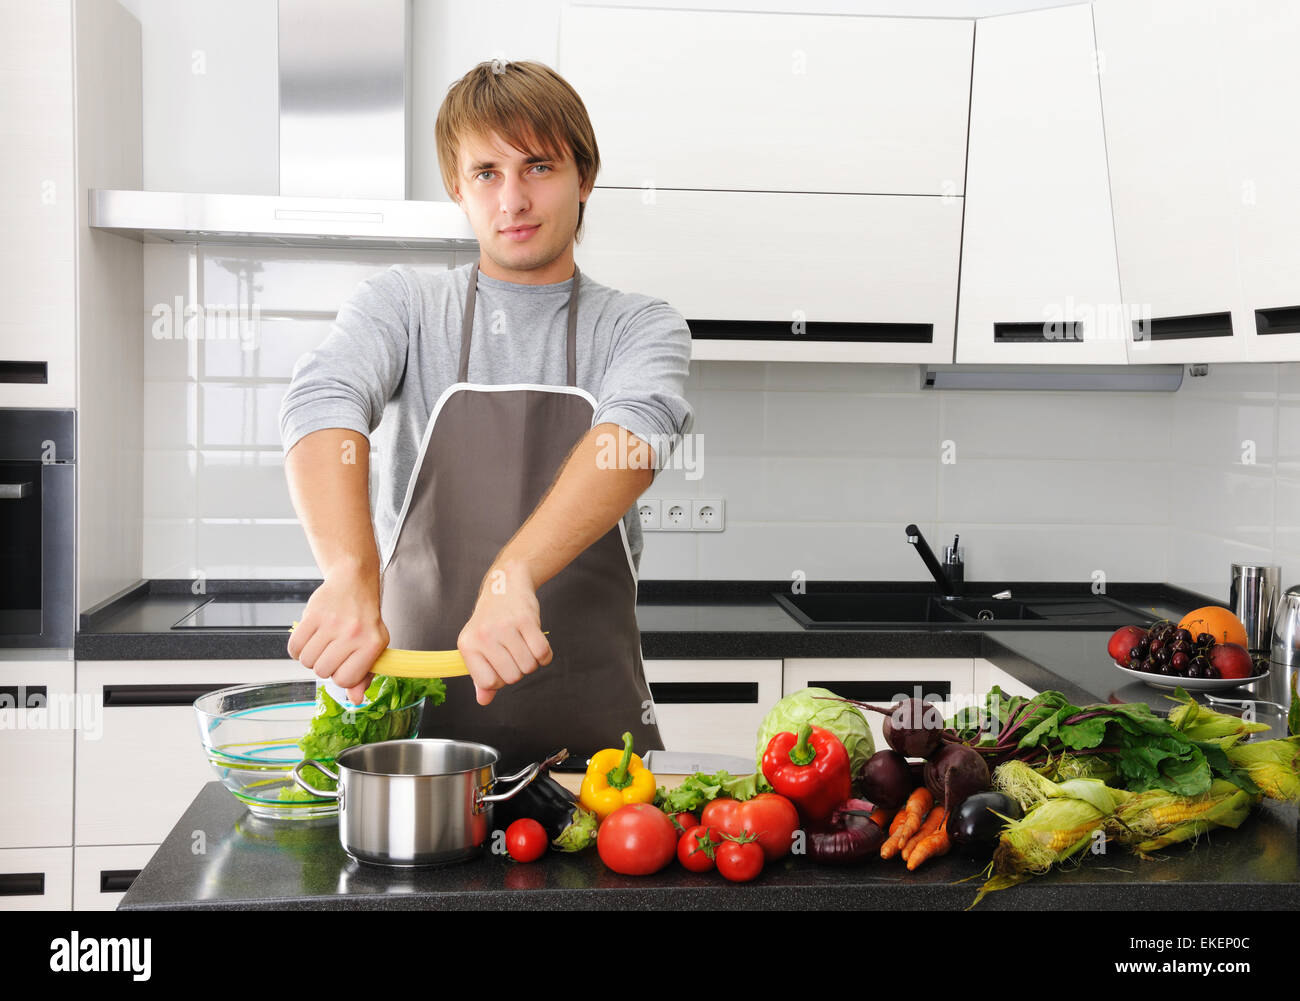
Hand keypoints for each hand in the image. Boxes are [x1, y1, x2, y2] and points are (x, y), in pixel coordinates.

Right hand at [287, 568, 388, 704]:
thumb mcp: (374, 645)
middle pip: (323, 672)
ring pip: (307, 661)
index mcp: (373, 644)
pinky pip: (294, 647)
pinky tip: (309, 640)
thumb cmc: (365, 618)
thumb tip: (355, 700)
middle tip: (332, 651)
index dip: (341, 676)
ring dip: (310, 657)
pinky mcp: (313, 614)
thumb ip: (365, 674)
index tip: (343, 665)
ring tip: (322, 643)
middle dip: (324, 666)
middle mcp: (353, 633)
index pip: (346, 680)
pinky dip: (297, 649)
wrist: (354, 582)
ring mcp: (332, 623)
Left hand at [457, 560, 552, 705]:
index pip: (489, 682)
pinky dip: (544, 655)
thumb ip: (481, 675)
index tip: (500, 666)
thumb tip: (483, 700)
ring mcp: (505, 627)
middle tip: (514, 652)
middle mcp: (484, 636)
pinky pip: (542, 653)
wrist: (505, 584)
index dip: (500, 679)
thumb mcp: (478, 645)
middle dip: (518, 670)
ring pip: (529, 667)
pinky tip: (535, 643)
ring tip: (523, 645)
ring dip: (531, 661)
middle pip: (512, 677)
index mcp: (468, 645)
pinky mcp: (526, 620)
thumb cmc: (491, 620)